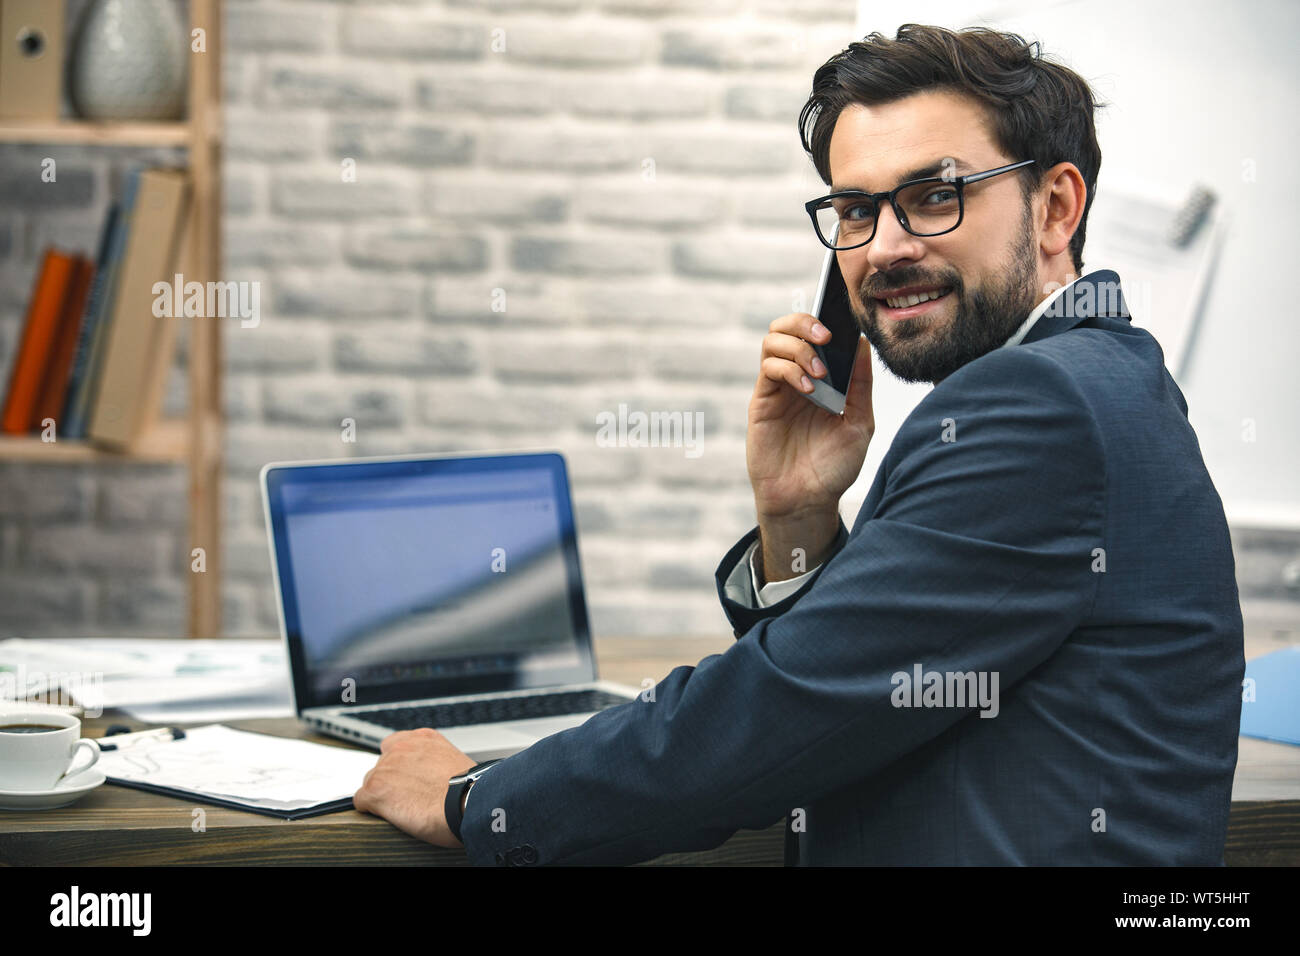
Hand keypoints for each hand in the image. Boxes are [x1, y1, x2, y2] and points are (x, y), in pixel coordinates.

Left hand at [353, 728, 476, 847]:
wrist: (466, 802)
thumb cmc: (469, 789)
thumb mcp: (455, 763)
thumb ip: (435, 762)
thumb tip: (434, 777)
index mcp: (423, 738)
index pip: (396, 745)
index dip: (400, 765)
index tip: (407, 777)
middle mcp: (401, 747)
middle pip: (382, 765)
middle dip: (391, 780)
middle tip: (408, 797)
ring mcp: (386, 767)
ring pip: (372, 782)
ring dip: (382, 795)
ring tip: (403, 809)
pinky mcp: (375, 789)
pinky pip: (361, 801)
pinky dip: (371, 810)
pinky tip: (389, 816)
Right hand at [748, 312, 873, 519]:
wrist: (808, 501)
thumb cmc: (833, 467)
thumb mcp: (860, 424)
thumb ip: (861, 384)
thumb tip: (862, 344)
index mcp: (823, 379)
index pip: (817, 334)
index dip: (827, 320)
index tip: (845, 320)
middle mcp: (798, 377)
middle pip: (788, 326)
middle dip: (806, 322)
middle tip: (826, 337)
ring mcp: (777, 388)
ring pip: (773, 340)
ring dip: (798, 347)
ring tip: (819, 373)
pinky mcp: (762, 402)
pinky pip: (768, 368)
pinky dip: (789, 369)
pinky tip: (807, 389)